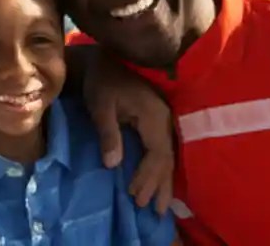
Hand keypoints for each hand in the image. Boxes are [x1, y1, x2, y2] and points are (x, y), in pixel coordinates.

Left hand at [83, 52, 174, 212]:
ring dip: (163, 181)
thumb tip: (113, 165)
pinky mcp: (158, 121)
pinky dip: (161, 169)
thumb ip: (108, 133)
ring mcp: (164, 120)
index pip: (157, 154)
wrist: (105, 59)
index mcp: (154, 115)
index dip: (148, 177)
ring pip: (168, 156)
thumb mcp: (100, 105)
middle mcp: (165, 119)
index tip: (134, 195)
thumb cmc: (101, 80)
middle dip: (157, 185)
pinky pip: (164, 149)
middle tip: (147, 209)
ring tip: (158, 206)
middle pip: (166, 159)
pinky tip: (159, 183)